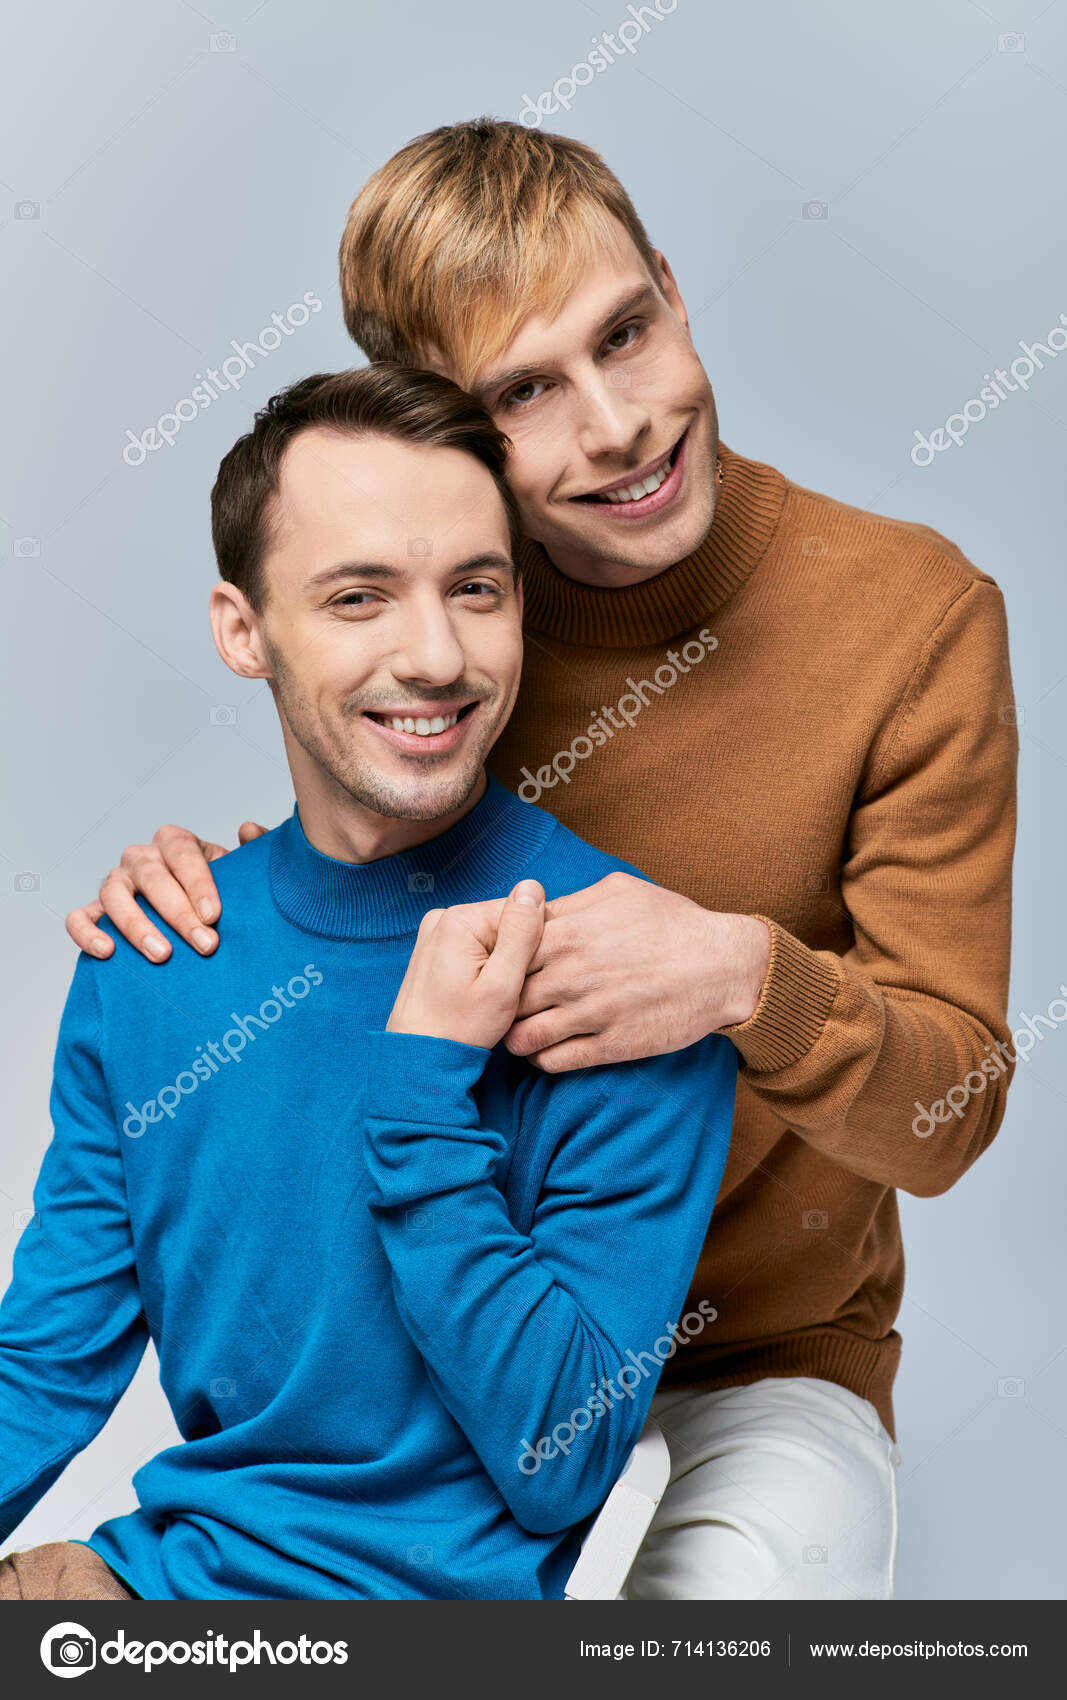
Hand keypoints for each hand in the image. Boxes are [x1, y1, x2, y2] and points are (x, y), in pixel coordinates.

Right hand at [64, 820, 268, 960]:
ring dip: (137, 925)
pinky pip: (80, 917)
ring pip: (115, 895)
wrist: (194, 916)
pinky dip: (87, 932)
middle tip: (205, 944)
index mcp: (176, 843)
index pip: (184, 853)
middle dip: (180, 914)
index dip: (199, 884)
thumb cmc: (215, 893)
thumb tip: (249, 829)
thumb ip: (253, 851)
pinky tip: (108, 952)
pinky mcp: (96, 910)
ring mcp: (116, 882)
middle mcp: (142, 858)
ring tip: (162, 955)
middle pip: (154, 878)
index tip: (214, 915)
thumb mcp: (239, 872)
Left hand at [387, 879, 544, 1049]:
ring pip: (493, 937)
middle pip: (505, 923)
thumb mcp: (502, 985)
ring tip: (487, 995)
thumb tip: (534, 887)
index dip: (534, 947)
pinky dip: (484, 967)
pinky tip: (476, 992)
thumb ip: (521, 934)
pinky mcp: (434, 948)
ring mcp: (435, 932)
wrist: (419, 1057)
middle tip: (503, 992)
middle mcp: (442, 917)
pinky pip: (475, 947)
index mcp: (459, 919)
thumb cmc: (459, 1029)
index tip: (521, 979)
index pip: (521, 912)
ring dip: (500, 963)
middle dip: (515, 956)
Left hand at [503, 872, 770, 1072]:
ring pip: (522, 1036)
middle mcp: (571, 975)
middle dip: (500, 1002)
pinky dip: (541, 1058)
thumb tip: (536, 907)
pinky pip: (554, 1061)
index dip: (497, 961)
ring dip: (515, 1035)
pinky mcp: (610, 1045)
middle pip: (506, 997)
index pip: (504, 952)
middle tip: (503, 1005)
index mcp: (568, 934)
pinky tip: (546, 1049)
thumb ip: (571, 901)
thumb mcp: (619, 891)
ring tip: (521, 1030)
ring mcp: (590, 1013)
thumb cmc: (673, 922)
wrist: (722, 966)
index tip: (501, 967)